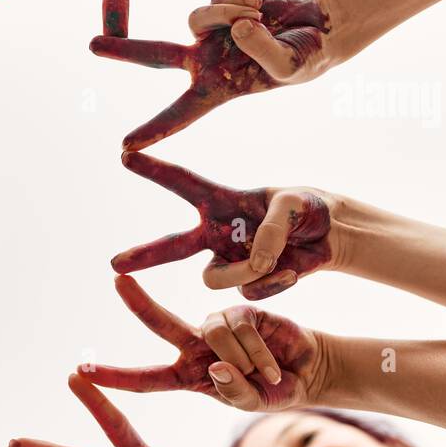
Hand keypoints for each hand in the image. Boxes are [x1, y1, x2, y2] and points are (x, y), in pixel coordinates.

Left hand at [80, 275, 325, 411]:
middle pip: (159, 323)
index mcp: (187, 375)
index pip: (144, 378)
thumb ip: (234, 392)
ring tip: (264, 375)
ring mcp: (218, 325)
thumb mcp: (253, 403)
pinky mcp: (243, 310)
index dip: (114, 376)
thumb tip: (215, 367)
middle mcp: (196, 346)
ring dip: (242, 360)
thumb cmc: (274, 392)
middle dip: (138, 302)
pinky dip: (258, 351)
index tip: (81, 370)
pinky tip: (272, 363)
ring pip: (213, 333)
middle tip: (118, 280)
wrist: (309, 372)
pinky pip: (240, 326)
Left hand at [91, 0, 333, 148]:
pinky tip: (261, 6)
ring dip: (227, 15)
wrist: (319, 27)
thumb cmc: (305, 58)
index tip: (125, 146)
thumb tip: (235, 28)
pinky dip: (242, 0)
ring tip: (259, 18)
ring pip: (195, 18)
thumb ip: (265, 54)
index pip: (180, 113)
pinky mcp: (219, 6)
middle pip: (156, 56)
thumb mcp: (291, 67)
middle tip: (91, 45)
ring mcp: (210, 33)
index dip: (154, 130)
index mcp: (216, 90)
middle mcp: (205, 62)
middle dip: (124, 51)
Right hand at [113, 151, 336, 299]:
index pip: (183, 183)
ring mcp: (229, 261)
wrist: (330, 238)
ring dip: (247, 270)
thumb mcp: (293, 205)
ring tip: (279, 262)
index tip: (125, 154)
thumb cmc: (307, 208)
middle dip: (144, 256)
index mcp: (221, 202)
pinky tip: (291, 271)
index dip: (154, 170)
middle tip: (114, 265)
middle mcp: (216, 234)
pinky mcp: (246, 284)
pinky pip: (249, 291)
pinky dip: (274, 283)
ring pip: (215, 278)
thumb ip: (270, 230)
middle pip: (172, 248)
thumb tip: (253, 264)